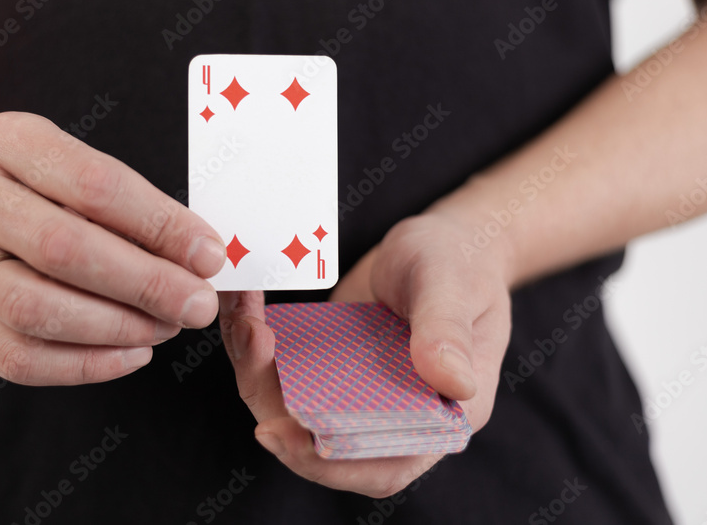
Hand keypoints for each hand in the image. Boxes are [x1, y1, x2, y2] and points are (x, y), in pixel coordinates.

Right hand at [0, 112, 226, 384]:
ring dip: (114, 328)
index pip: (95, 185)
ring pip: (32, 308)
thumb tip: (202, 259)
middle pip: (61, 248)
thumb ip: (138, 208)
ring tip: (166, 327)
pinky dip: (81, 365)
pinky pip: (14, 356)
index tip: (209, 255)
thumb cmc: (49, 185)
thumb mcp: (85, 168)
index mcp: (10, 139)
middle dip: (144, 283)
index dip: (160, 225)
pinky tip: (131, 355)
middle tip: (197, 305)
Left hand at [220, 210, 511, 496]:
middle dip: (277, 411)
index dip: (331, 465)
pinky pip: (288, 374)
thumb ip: (447, 330)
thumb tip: (453, 383)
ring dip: (260, 375)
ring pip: (296, 410)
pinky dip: (260, 349)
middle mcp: (397, 415)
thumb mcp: (452, 284)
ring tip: (246, 324)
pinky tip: (246, 311)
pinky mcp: (333, 366)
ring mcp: (359, 392)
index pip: (385, 467)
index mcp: (443, 415)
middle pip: (325, 445)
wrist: (440, 238)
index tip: (284, 433)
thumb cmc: (460, 260)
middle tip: (253, 351)